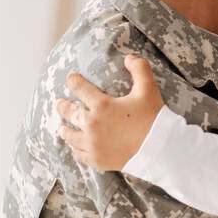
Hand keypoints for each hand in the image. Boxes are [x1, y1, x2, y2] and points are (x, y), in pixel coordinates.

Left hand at [55, 55, 163, 170]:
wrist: (159, 149)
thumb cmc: (153, 118)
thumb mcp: (149, 89)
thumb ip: (140, 69)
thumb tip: (129, 58)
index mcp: (102, 105)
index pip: (79, 87)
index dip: (73, 80)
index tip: (71, 78)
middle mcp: (92, 124)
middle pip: (69, 112)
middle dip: (62, 106)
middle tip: (59, 103)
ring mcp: (92, 144)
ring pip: (70, 135)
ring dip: (65, 129)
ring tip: (62, 128)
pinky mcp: (97, 159)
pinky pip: (79, 153)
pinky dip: (76, 148)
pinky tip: (76, 147)